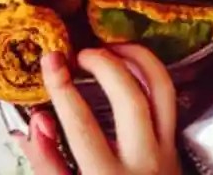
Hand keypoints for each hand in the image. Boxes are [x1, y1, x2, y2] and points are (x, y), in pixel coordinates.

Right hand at [17, 46, 180, 174]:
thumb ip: (49, 164)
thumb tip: (36, 122)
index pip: (82, 125)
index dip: (63, 88)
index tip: (50, 61)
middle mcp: (144, 163)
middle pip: (130, 98)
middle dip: (104, 65)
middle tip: (79, 54)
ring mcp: (166, 154)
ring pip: (162, 91)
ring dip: (138, 59)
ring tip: (110, 48)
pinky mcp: (177, 149)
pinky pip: (169, 101)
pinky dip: (151, 76)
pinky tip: (130, 67)